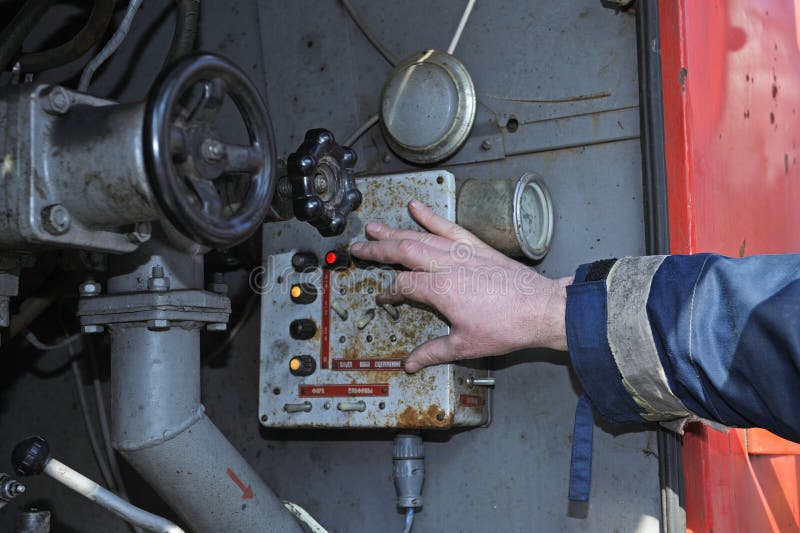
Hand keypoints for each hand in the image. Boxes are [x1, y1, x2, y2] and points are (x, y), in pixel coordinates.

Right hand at [350, 199, 570, 372]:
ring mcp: (462, 253)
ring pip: (420, 237)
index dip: (389, 291)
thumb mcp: (465, 345)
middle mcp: (447, 265)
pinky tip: (416, 207)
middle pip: (403, 251)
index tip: (384, 297)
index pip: (402, 285)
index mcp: (441, 290)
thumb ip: (433, 352)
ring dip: (395, 231)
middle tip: (357, 246)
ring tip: (375, 226)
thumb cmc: (507, 327)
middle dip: (377, 249)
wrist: (540, 309)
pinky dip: (430, 217)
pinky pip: (448, 227)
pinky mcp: (476, 247)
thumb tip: (410, 363)